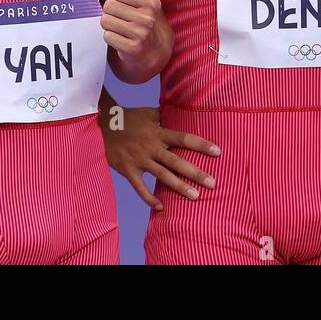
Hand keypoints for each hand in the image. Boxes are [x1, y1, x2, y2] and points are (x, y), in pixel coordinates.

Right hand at [99, 104, 218, 209]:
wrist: (102, 125)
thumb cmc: (128, 118)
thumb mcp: (149, 113)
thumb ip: (165, 116)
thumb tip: (183, 112)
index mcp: (159, 132)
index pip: (184, 138)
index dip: (201, 144)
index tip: (218, 152)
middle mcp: (152, 147)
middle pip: (177, 161)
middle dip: (196, 173)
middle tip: (212, 183)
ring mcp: (140, 160)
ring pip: (163, 176)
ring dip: (180, 187)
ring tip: (195, 196)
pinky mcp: (128, 170)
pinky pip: (140, 187)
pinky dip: (150, 198)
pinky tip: (161, 207)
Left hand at [102, 0, 169, 65]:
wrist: (154, 50)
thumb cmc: (146, 15)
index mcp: (151, 1)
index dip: (118, 0)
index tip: (130, 6)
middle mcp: (148, 17)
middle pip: (108, 7)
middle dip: (113, 13)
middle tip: (125, 19)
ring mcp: (141, 34)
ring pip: (105, 21)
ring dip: (111, 26)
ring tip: (123, 29)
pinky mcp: (132, 49)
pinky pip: (107, 37)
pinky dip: (111, 39)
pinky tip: (123, 40)